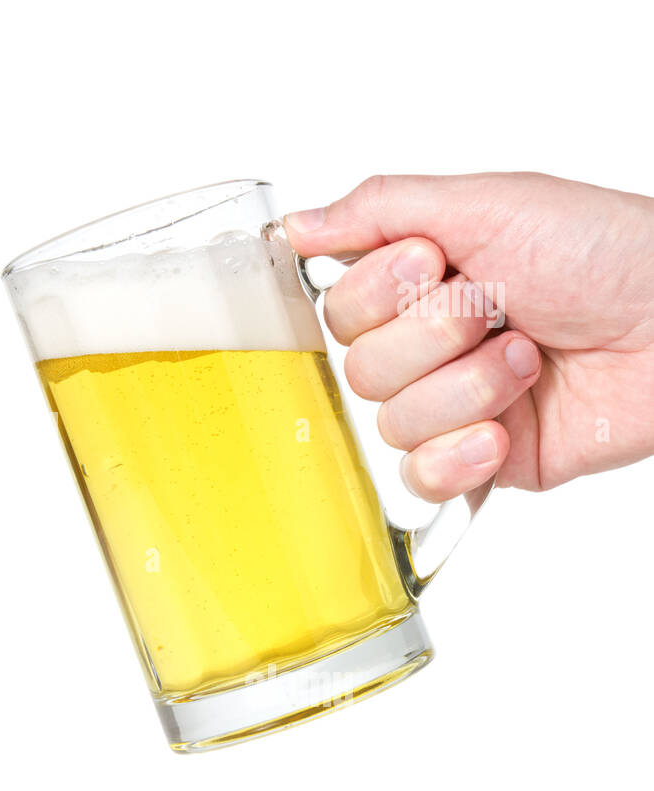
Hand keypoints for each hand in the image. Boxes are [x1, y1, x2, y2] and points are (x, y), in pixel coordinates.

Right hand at [284, 172, 653, 500]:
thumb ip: (380, 208)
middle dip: (433, 338)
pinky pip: (421, 479)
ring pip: (392, 423)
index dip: (380, 293)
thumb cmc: (603, 251)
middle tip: (496, 310)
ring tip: (529, 360)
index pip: (338, 310)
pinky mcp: (482, 462)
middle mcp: (426, 348)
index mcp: (417, 286)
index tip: (438, 262)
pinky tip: (503, 432)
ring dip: (469, 388)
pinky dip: (459, 456)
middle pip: (359, 370)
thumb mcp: (486, 202)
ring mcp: (452, 407)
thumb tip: (296, 225)